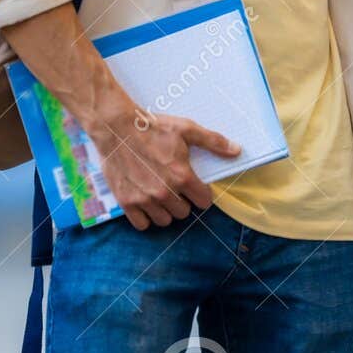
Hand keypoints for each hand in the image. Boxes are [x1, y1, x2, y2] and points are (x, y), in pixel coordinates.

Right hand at [84, 100, 239, 230]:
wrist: (116, 128)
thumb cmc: (152, 127)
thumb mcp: (187, 129)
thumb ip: (213, 142)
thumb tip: (236, 150)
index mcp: (182, 176)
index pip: (203, 201)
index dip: (202, 195)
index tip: (197, 189)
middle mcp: (164, 192)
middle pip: (183, 212)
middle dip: (183, 202)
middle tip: (176, 189)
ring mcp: (144, 198)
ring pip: (164, 220)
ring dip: (165, 211)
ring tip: (162, 196)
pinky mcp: (126, 202)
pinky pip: (142, 224)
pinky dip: (145, 217)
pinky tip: (146, 203)